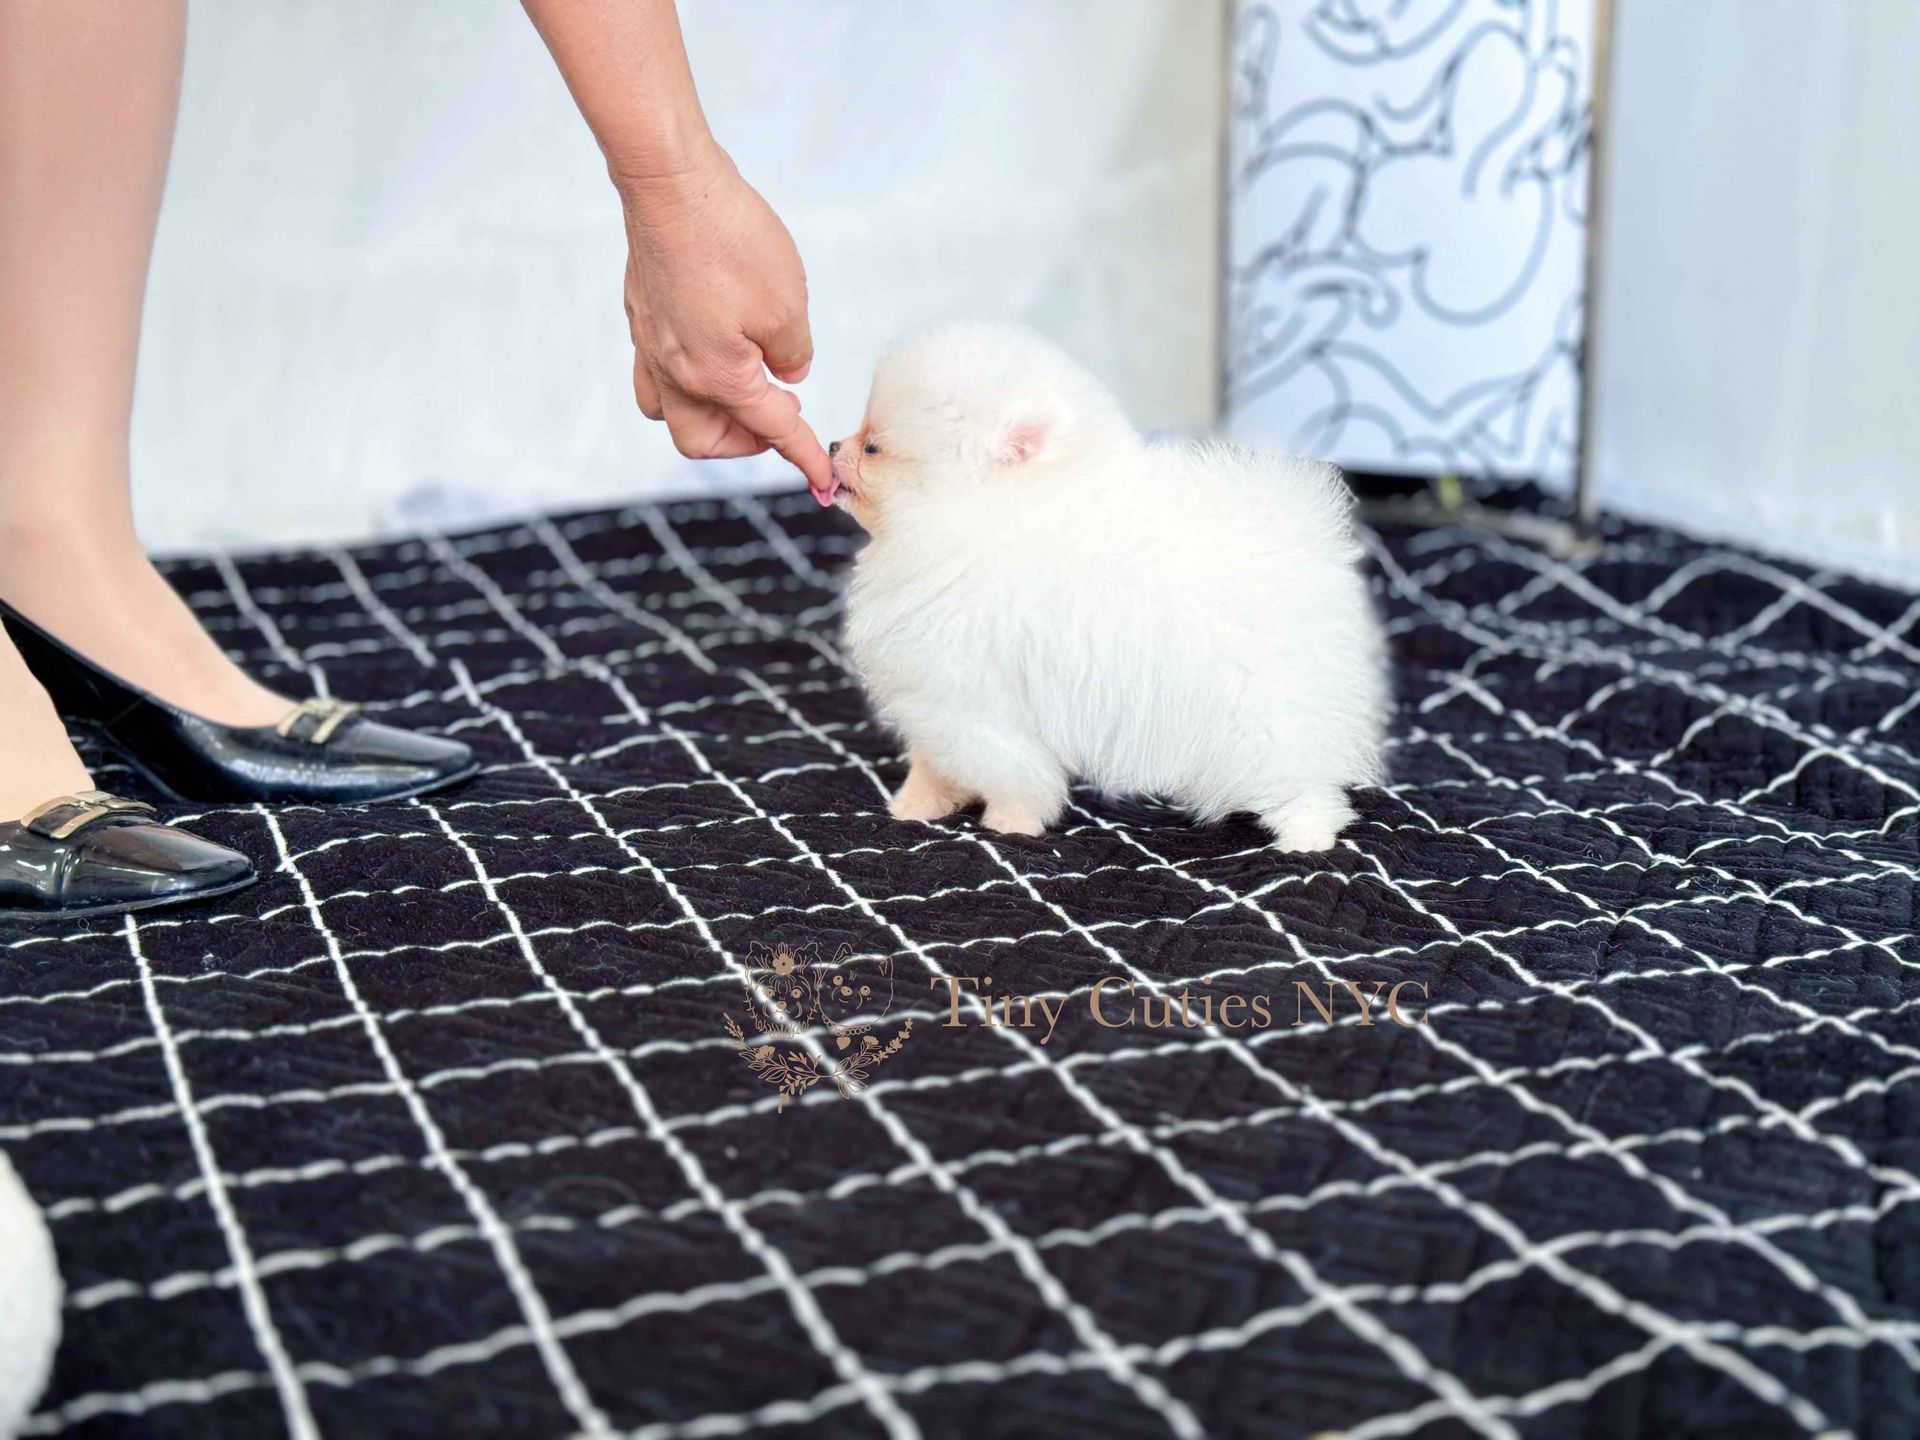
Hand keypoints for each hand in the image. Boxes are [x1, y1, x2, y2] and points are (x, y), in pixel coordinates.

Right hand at [616, 147, 831, 494]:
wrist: (670, 184)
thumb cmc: (730, 239)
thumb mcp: (787, 304)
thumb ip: (792, 353)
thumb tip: (787, 374)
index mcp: (717, 377)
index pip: (772, 430)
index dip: (805, 456)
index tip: (825, 482)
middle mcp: (675, 372)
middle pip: (703, 441)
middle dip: (745, 443)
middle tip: (778, 418)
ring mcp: (650, 345)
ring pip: (669, 413)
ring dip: (707, 418)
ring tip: (741, 392)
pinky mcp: (641, 316)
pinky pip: (654, 373)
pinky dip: (684, 381)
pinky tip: (710, 354)